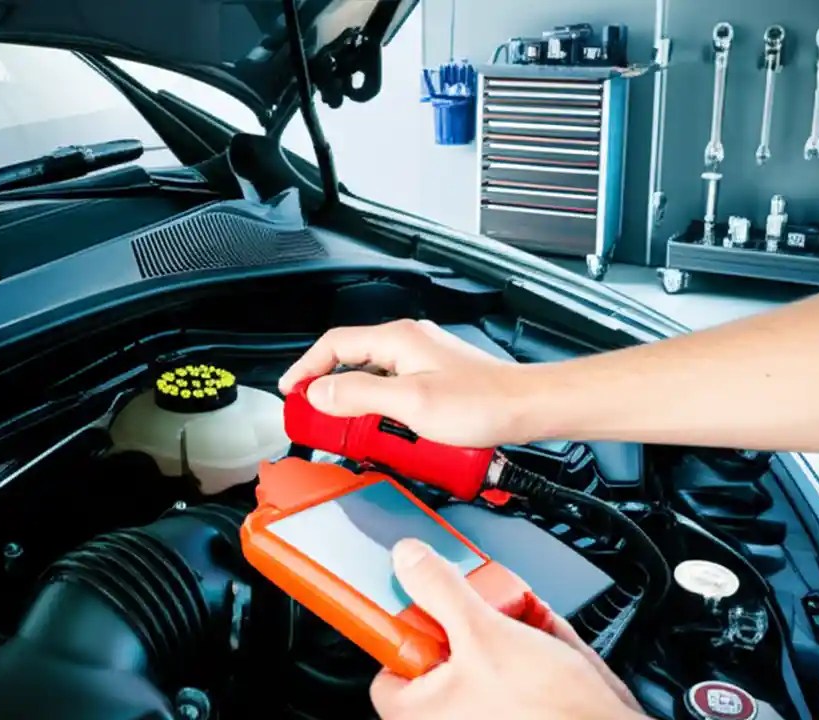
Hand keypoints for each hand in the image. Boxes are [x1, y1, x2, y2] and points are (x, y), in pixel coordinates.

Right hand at [278, 320, 534, 446]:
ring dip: (355, 404)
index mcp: (398, 339)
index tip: (292, 391)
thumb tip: (320, 393)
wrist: (525, 408)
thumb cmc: (482, 402)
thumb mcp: (410, 402)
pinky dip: (378, 409)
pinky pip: (392, 390)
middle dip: (328, 391)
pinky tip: (383, 431)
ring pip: (371, 378)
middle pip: (351, 362)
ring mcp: (422, 360)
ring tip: (347, 430)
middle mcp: (408, 343)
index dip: (306, 368)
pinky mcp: (434, 379)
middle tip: (314, 418)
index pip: (334, 344)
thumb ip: (360, 395)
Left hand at [371, 539, 645, 719]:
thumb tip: (408, 560)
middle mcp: (446, 719)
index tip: (420, 594)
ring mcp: (484, 715)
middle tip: (487, 606)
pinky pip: (514, 669)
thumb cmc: (553, 714)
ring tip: (526, 624)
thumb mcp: (486, 635)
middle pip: (441, 647)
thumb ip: (441, 591)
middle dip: (472, 619)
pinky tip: (546, 640)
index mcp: (417, 714)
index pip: (389, 656)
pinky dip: (530, 648)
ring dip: (507, 629)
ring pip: (483, 654)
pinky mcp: (519, 711)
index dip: (407, 622)